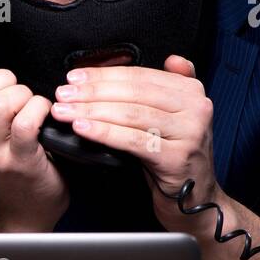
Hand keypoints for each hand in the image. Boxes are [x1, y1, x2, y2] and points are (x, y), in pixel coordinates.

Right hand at [0, 59, 68, 230]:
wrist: (23, 204)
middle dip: (3, 78)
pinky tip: (42, 113)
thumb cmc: (4, 159)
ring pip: (1, 102)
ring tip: (28, 104)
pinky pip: (27, 121)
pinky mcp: (19, 161)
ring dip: (23, 94)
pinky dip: (40, 107)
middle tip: (14, 90)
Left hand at [49, 55, 220, 233]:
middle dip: (93, 92)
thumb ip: (171, 88)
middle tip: (63, 94)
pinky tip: (82, 128)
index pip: (140, 76)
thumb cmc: (175, 158)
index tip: (75, 77)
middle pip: (134, 93)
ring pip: (131, 114)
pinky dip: (104, 132)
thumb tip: (170, 58)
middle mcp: (196, 108)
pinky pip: (132, 140)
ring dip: (92, 110)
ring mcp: (189, 132)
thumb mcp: (175, 118)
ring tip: (65, 111)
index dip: (104, 75)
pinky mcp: (177, 157)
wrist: (196, 200)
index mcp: (191, 92)